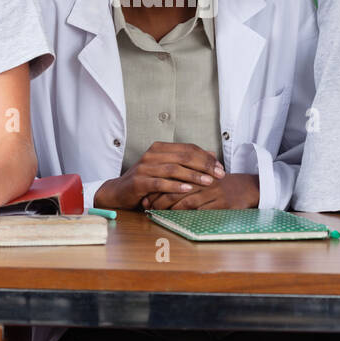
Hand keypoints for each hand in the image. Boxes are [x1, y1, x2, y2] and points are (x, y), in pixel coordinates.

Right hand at [95, 142, 224, 210]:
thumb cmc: (146, 180)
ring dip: (193, 175)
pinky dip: (175, 186)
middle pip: (183, 156)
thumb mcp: (167, 168)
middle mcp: (152, 155)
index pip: (188, 148)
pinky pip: (160, 183)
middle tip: (219, 174)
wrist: (119, 192)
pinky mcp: (139, 182)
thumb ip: (187, 161)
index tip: (220, 167)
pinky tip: (188, 189)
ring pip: (174, 169)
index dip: (206, 157)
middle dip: (204, 165)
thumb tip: (211, 154)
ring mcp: (144, 168)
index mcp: (160, 148)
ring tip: (208, 181)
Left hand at [146, 173, 258, 209]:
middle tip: (147, 206)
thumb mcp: (203, 174)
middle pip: (177, 188)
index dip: (158, 185)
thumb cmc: (219, 182)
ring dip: (170, 209)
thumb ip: (185, 174)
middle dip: (159, 198)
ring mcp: (214, 192)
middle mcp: (206, 179)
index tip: (145, 194)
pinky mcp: (223, 204)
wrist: (246, 188)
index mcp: (200, 169)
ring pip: (187, 201)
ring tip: (157, 213)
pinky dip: (186, 216)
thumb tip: (159, 180)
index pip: (174, 175)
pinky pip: (200, 211)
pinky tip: (176, 219)